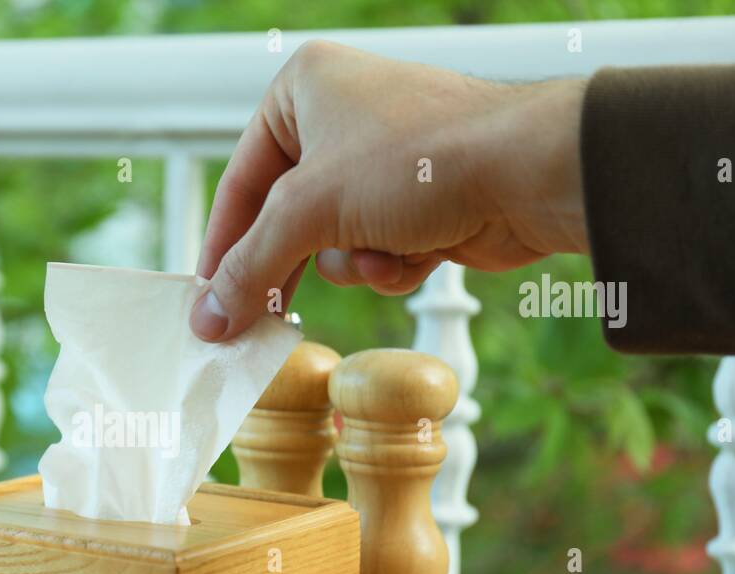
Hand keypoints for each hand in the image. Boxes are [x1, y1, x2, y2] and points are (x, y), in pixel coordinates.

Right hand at [190, 40, 588, 340]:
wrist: (528, 174)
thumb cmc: (415, 161)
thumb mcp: (309, 212)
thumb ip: (248, 267)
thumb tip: (206, 319)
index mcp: (303, 90)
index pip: (240, 182)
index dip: (221, 248)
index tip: (205, 304)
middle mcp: (341, 118)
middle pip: (285, 220)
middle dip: (289, 265)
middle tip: (257, 322)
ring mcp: (383, 163)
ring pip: (331, 244)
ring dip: (354, 261)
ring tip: (381, 250)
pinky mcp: (419, 203)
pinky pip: (374, 251)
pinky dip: (391, 263)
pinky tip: (419, 253)